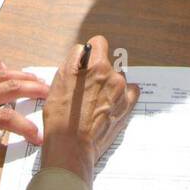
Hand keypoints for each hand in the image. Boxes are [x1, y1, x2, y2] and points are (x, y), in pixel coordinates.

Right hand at [40, 36, 138, 184]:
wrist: (71, 146)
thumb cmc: (62, 115)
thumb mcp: (60, 79)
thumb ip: (74, 59)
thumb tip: (83, 51)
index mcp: (97, 66)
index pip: (99, 43)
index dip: (89, 52)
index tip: (85, 61)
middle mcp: (114, 76)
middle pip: (108, 63)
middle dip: (97, 72)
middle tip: (84, 89)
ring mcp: (123, 93)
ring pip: (117, 78)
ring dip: (109, 85)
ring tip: (94, 102)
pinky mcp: (127, 108)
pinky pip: (129, 92)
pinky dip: (121, 96)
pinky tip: (107, 105)